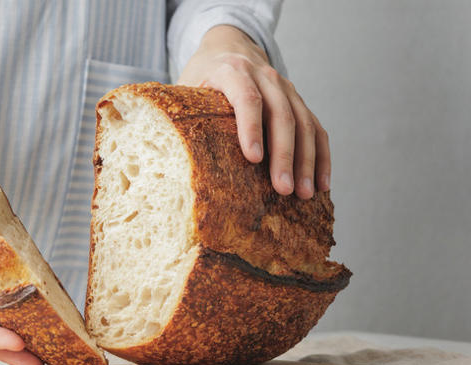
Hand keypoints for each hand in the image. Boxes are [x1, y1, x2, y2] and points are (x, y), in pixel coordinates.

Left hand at [177, 25, 329, 198]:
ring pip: (305, 123)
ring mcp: (287, 89)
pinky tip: (322, 183)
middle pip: (281, 115)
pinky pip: (317, 129)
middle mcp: (265, 77)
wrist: (229, 45)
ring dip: (306, 161)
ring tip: (305, 194)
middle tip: (283, 189)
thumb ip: (183, 113)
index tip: (253, 159)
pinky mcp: (299, 103)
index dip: (251, 128)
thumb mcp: (187, 85)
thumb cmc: (202, 75)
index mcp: (232, 70)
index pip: (246, 98)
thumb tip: (167, 159)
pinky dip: (321, 156)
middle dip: (284, 155)